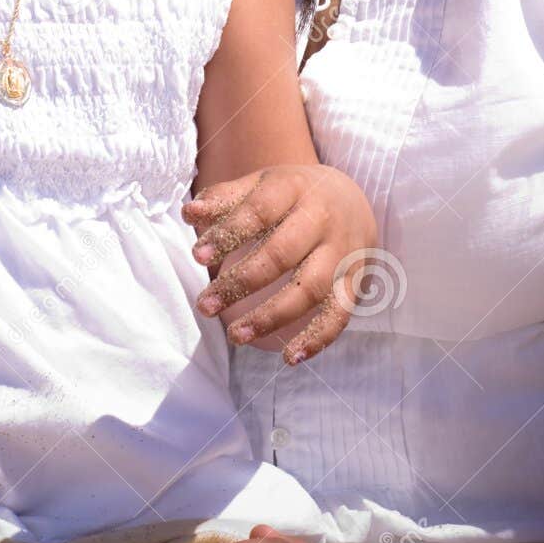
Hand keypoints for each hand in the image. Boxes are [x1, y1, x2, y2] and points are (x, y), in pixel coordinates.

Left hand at [183, 163, 377, 364]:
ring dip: (271, 316)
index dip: (228, 234)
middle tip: (205, 305)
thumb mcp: (262, 184)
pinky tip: (290, 358)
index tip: (198, 257)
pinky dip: (318, 338)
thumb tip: (189, 213)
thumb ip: (226, 198)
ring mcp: (342, 253)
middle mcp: (322, 220)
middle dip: (241, 282)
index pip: (260, 211)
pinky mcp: (354, 282)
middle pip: (282, 254)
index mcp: (294, 189)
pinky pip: (340, 314)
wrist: (352, 198)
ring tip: (235, 335)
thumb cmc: (293, 195)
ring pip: (310, 288)